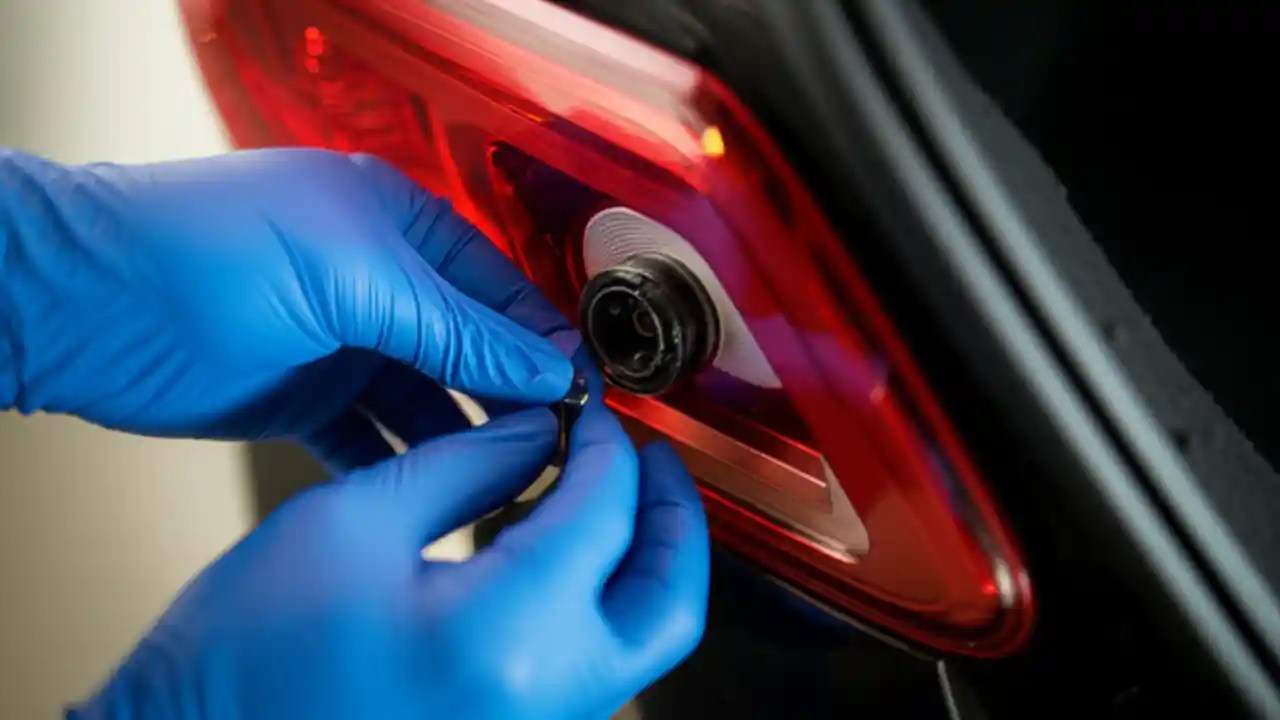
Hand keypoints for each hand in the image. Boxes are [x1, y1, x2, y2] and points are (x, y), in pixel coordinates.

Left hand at [0, 148, 572, 467]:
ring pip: (428, 398)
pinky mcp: (304, 400)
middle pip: (469, 346)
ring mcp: (340, 344)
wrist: (84, 306)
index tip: (585, 389)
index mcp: (394, 224)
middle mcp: (375, 281)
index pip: (495, 287)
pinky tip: (438, 489)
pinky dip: (406, 464)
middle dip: (514, 392)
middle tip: (560, 441)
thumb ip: (455, 326)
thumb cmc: (205, 250)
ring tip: (510, 475)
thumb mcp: (355, 275)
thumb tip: (542, 364)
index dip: (541, 338)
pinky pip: (374, 439)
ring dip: (467, 436)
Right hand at [70, 395, 709, 718]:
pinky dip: (600, 602)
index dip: (607, 445)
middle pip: (667, 600)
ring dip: (642, 561)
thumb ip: (465, 465)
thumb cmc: (239, 661)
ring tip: (616, 495)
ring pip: (640, 641)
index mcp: (506, 633)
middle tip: (651, 457)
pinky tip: (563, 551)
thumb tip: (537, 431)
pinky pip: (592, 665)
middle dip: (673, 516)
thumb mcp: (350, 523)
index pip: (604, 512)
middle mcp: (542, 698)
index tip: (593, 412)